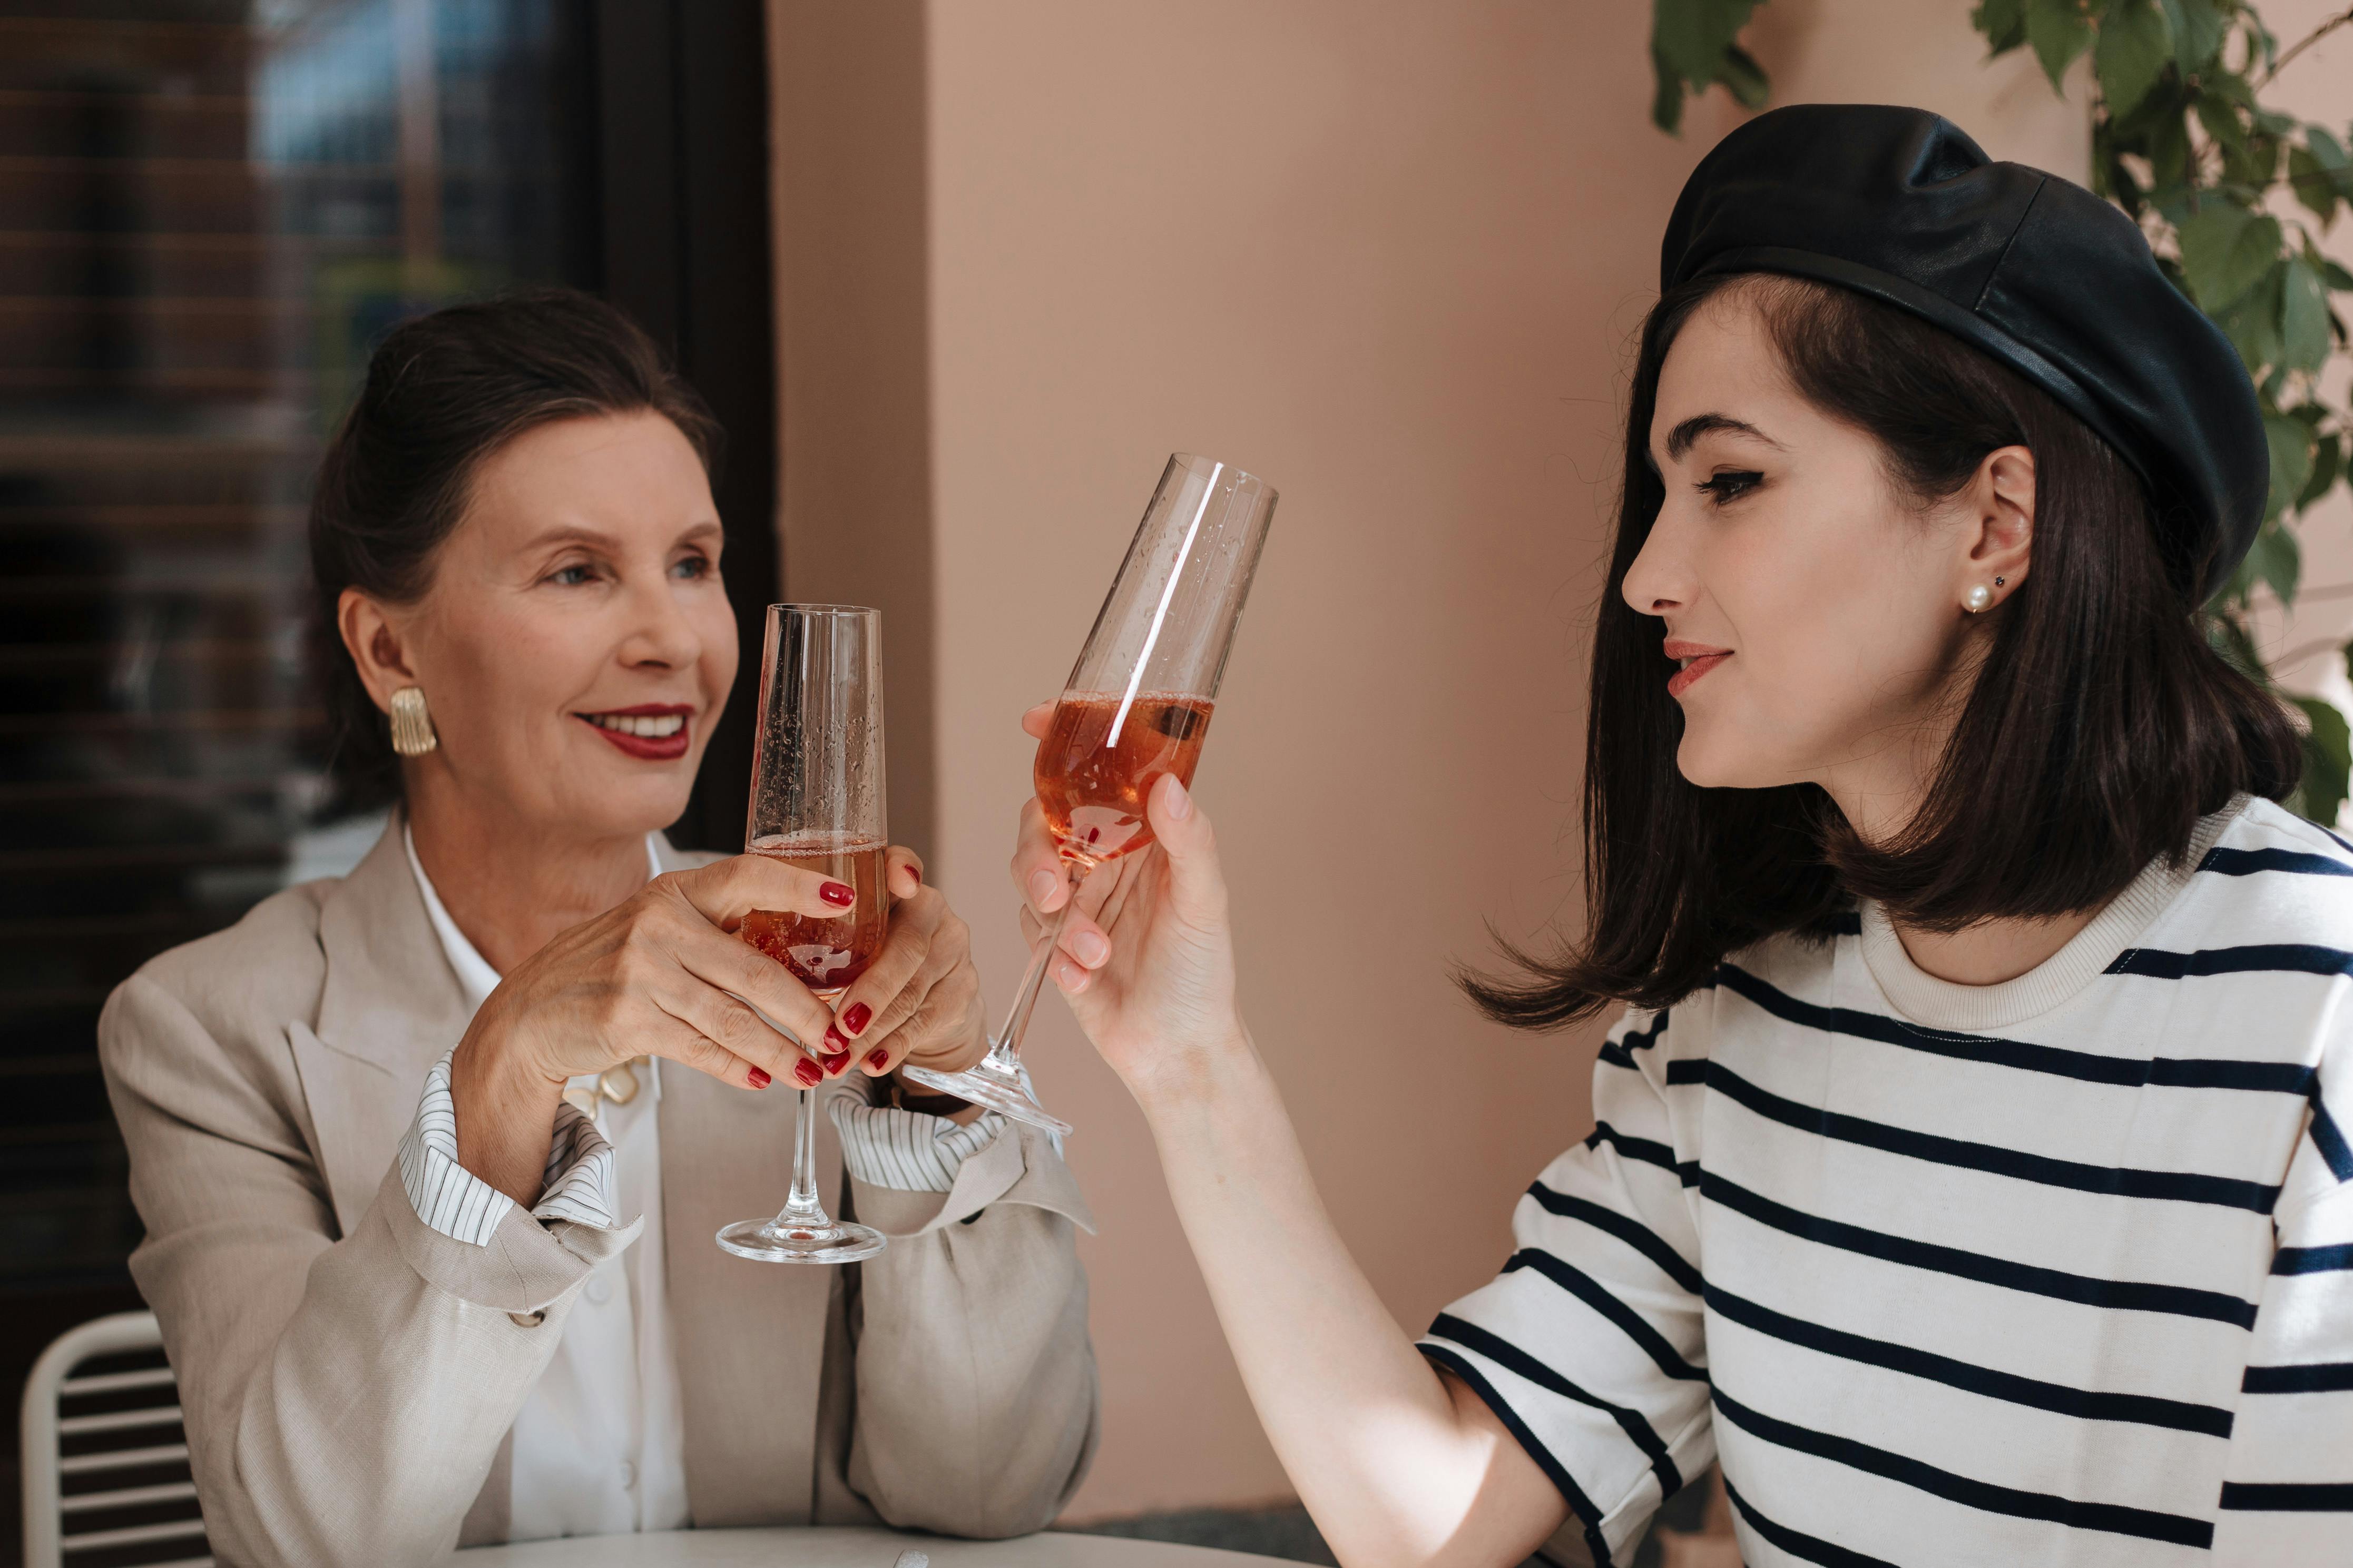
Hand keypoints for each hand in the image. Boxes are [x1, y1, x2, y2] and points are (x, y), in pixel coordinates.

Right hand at [463, 853, 859, 1092]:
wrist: (531, 1013)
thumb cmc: (609, 969)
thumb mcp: (658, 930)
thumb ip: (715, 932)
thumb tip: (801, 953)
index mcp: (675, 893)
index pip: (747, 877)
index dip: (799, 886)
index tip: (846, 899)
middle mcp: (657, 925)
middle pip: (754, 968)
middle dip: (806, 1009)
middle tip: (839, 1034)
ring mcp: (639, 973)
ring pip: (732, 1018)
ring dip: (779, 1051)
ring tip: (812, 1071)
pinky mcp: (626, 1019)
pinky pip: (699, 1048)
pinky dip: (736, 1068)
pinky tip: (762, 1080)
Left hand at [805, 848, 989, 1085]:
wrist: (931, 1002)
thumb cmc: (871, 961)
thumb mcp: (845, 938)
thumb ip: (817, 937)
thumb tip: (757, 965)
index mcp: (899, 889)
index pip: (903, 865)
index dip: (902, 868)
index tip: (900, 880)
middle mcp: (933, 914)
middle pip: (908, 948)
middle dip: (872, 990)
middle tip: (837, 1024)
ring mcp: (953, 953)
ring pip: (913, 994)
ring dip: (872, 1032)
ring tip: (836, 1057)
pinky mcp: (962, 992)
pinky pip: (926, 1023)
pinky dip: (894, 1046)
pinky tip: (870, 1062)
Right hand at [1007, 704, 1245, 1108]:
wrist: (1179, 1053)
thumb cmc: (1202, 975)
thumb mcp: (1205, 903)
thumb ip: (1188, 842)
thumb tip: (1167, 785)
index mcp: (1141, 837)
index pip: (1097, 775)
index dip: (1064, 742)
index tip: (1037, 721)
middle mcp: (1104, 861)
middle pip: (1043, 823)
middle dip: (1039, 854)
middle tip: (1055, 892)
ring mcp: (1075, 902)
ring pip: (1029, 878)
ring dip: (1055, 919)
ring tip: (1092, 953)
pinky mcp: (1053, 945)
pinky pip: (1031, 935)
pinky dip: (1057, 958)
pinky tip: (1088, 978)